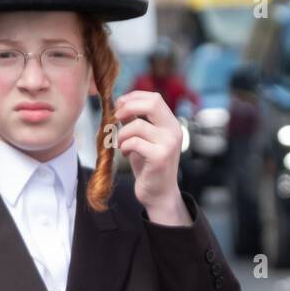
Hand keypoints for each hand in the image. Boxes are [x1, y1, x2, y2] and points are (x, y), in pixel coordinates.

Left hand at [112, 90, 189, 221]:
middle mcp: (173, 130)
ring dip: (122, 133)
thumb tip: (121, 103)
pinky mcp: (160, 157)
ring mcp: (169, 143)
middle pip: (152, 103)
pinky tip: (125, 153)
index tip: (119, 105)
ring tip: (121, 144)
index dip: (134, 97)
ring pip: (138, 125)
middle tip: (115, 118)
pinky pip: (135, 142)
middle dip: (128, 107)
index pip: (154, 98)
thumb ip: (135, 121)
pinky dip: (124, 146)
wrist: (159, 194)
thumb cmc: (148, 166)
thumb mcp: (142, 139)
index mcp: (170, 123)